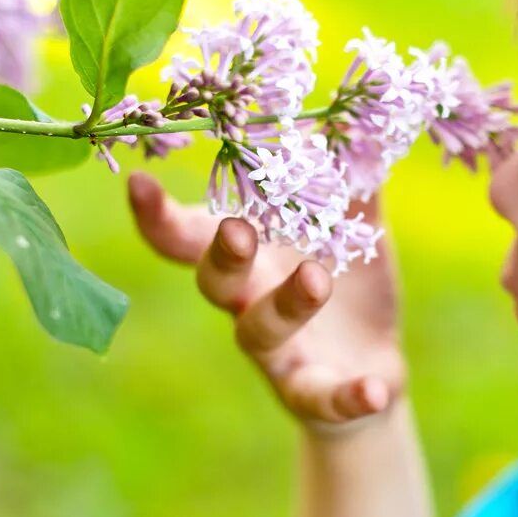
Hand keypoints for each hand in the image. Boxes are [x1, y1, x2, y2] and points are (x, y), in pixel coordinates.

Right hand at [127, 172, 406, 430]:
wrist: (372, 370)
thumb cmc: (347, 285)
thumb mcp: (355, 228)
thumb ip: (352, 179)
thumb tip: (361, 118)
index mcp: (249, 256)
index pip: (189, 234)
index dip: (158, 216)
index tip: (140, 183)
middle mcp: (248, 303)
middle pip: (214, 282)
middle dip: (220, 255)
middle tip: (238, 230)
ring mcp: (278, 353)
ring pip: (260, 333)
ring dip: (285, 305)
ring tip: (317, 277)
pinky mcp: (313, 394)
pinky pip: (324, 398)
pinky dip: (349, 396)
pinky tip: (377, 390)